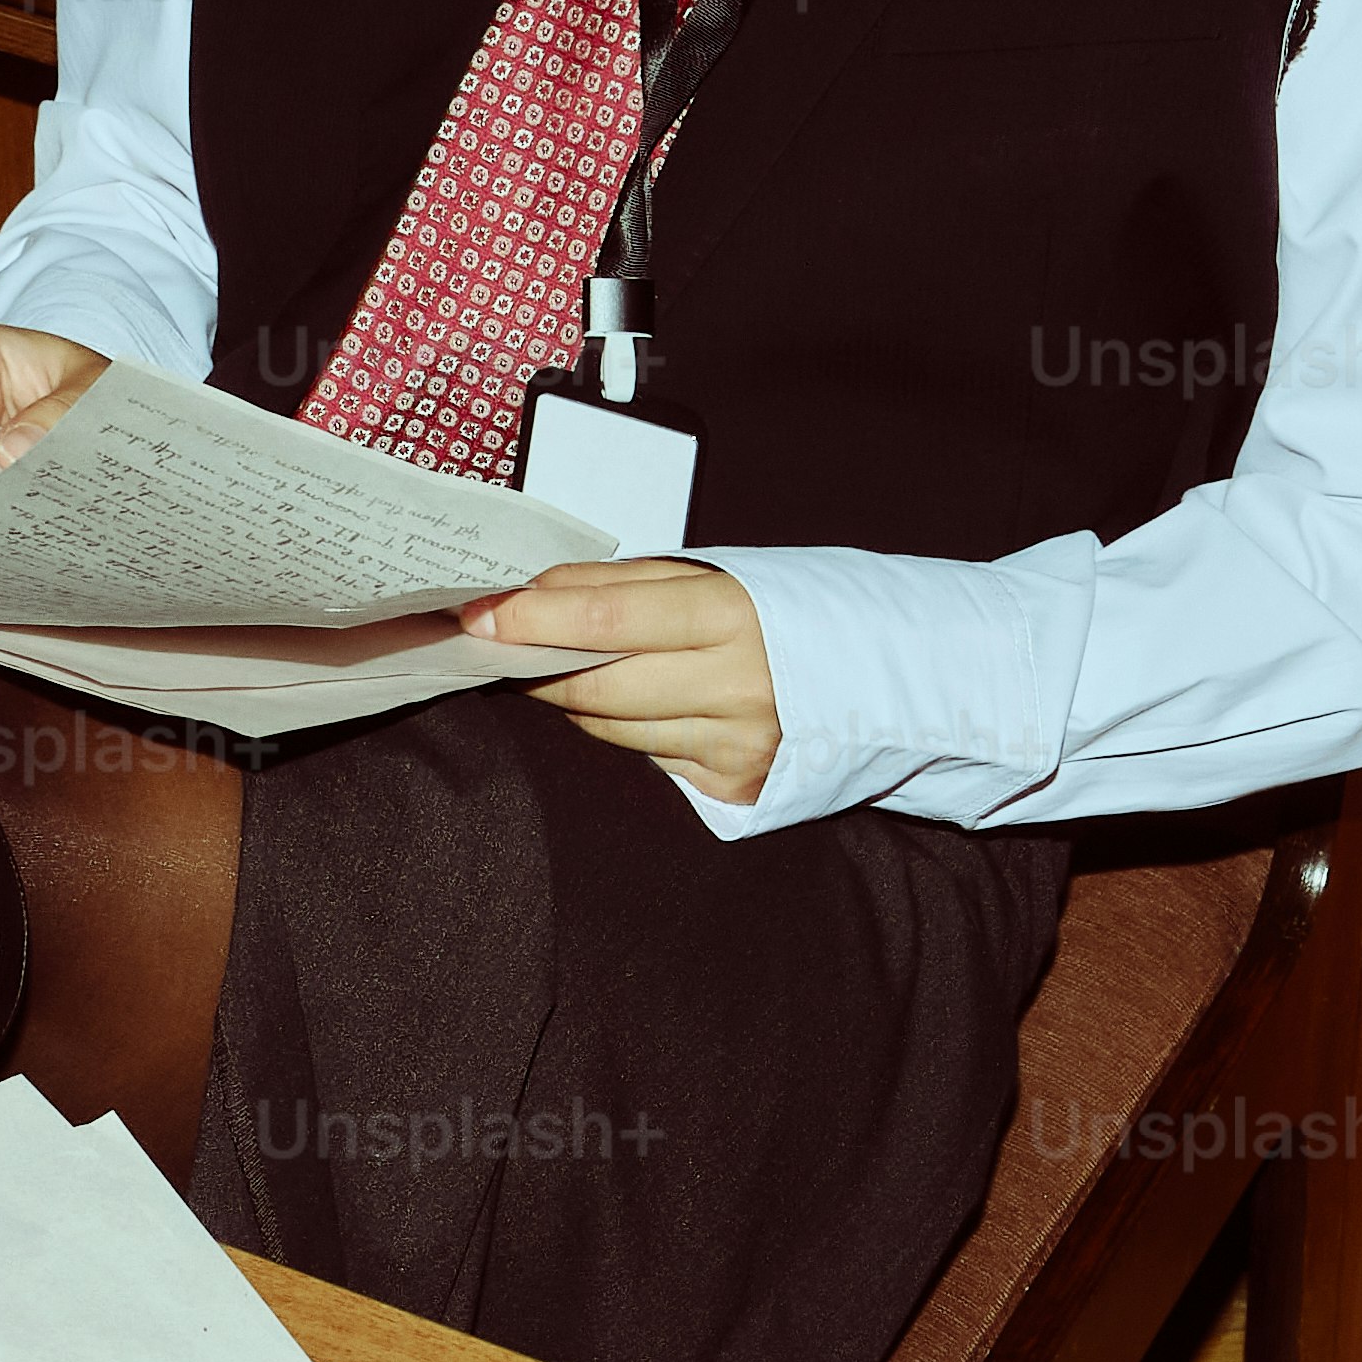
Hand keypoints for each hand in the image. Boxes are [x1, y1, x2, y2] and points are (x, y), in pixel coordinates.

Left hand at [472, 558, 778, 810]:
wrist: (882, 670)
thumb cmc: (787, 609)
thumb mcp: (712, 574)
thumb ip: (620, 584)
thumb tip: (532, 595)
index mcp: (733, 616)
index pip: (605, 621)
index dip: (532, 620)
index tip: (479, 615)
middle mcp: (738, 687)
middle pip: (595, 688)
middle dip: (537, 667)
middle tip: (503, 646)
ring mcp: (737, 745)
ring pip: (612, 728)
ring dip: (577, 699)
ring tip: (579, 668)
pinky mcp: (735, 787)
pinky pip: (646, 755)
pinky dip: (628, 726)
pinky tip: (649, 701)